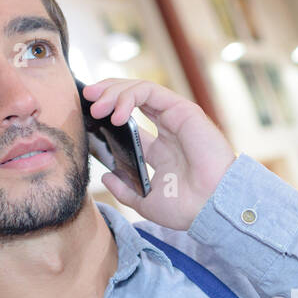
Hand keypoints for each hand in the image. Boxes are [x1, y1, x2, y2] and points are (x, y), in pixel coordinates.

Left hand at [82, 78, 235, 230]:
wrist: (210, 208)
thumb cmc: (187, 208)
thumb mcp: (146, 202)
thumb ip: (125, 190)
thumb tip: (106, 177)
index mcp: (160, 150)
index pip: (129, 122)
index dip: (106, 115)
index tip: (86, 119)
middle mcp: (167, 130)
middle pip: (130, 100)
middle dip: (106, 95)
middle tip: (87, 101)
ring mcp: (175, 118)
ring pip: (138, 89)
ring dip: (113, 92)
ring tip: (98, 106)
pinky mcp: (182, 110)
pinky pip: (150, 91)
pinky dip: (129, 96)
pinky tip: (118, 114)